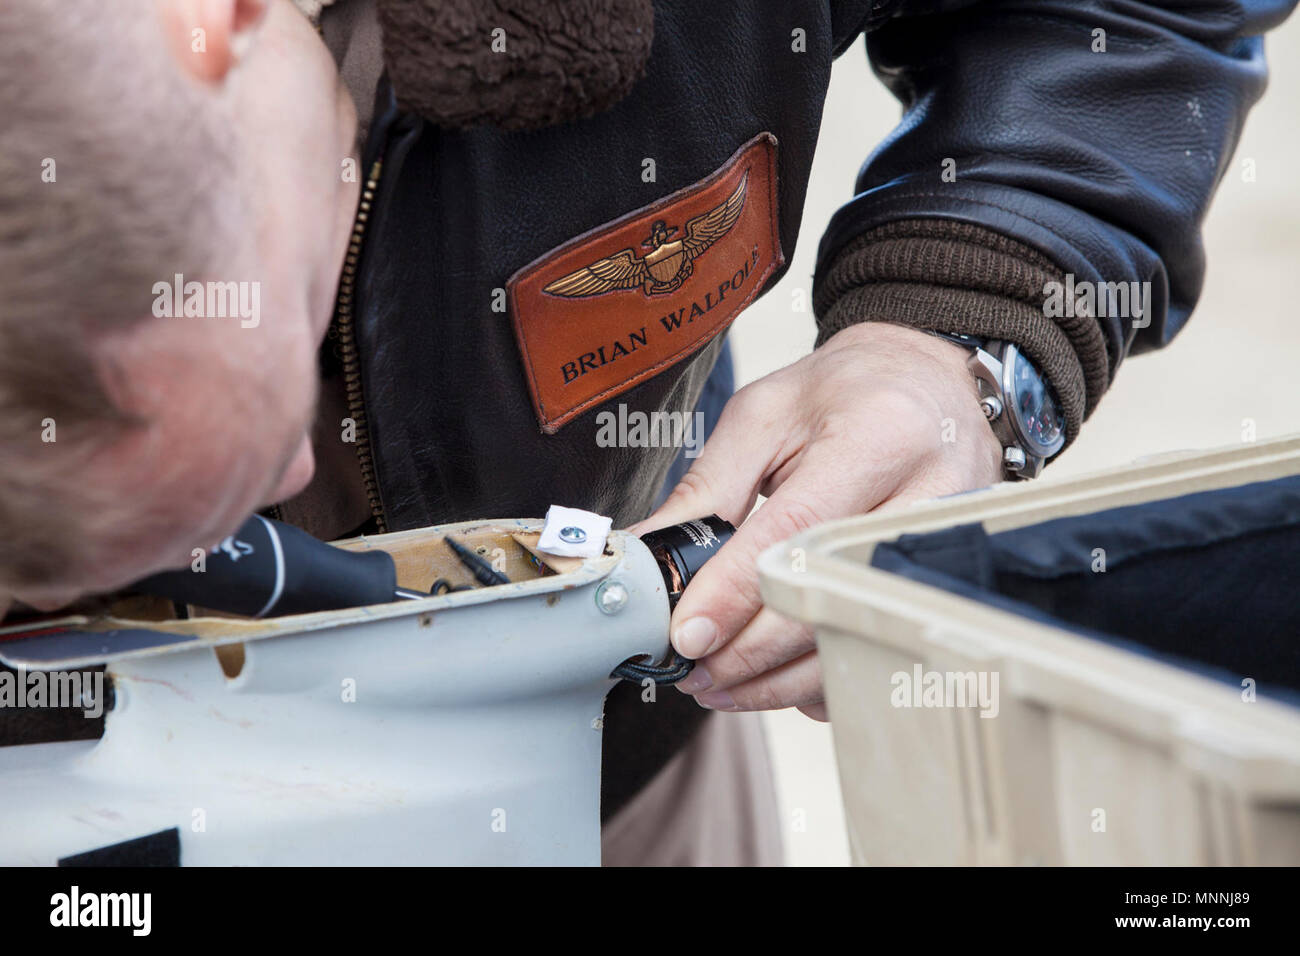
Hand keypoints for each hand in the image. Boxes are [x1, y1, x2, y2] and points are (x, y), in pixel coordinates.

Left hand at [630, 322, 1003, 719]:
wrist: (928, 381)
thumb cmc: (846, 393)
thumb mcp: (763, 417)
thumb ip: (707, 489)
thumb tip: (650, 555)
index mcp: (878, 436)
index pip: (797, 530)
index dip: (735, 590)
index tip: (687, 633)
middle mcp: (930, 495)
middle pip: (830, 596)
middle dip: (751, 650)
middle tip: (695, 669)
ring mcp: (952, 546)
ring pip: (859, 636)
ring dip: (781, 678)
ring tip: (722, 683)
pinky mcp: (953, 581)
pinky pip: (885, 649)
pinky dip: (826, 677)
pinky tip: (779, 677)